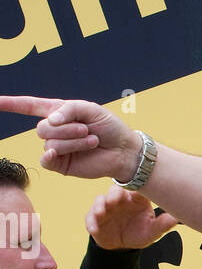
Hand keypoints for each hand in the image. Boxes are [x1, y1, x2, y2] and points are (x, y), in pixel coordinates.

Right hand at [0, 95, 139, 181]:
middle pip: (41, 127)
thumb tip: (48, 121)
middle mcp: (54, 130)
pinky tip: (62, 152)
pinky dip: (53, 154)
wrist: (123, 150)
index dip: (11, 103)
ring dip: (73, 140)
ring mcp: (56, 148)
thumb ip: (67, 109)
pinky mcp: (61, 164)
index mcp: (58, 112)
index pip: (29, 106)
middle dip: (65, 128)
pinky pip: (47, 158)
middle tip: (86, 130)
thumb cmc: (108, 127)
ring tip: (92, 140)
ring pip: (50, 142)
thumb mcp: (89, 109)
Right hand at [86, 185, 176, 249]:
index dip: (135, 188)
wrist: (123, 246)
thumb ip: (162, 225)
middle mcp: (120, 199)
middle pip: (115, 190)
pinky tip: (94, 229)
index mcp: (136, 198)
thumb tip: (176, 219)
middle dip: (113, 194)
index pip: (136, 188)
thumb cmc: (140, 232)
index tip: (136, 193)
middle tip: (114, 199)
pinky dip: (91, 223)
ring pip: (100, 201)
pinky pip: (90, 218)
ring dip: (99, 205)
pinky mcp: (95, 219)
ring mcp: (106, 208)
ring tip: (101, 212)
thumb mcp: (152, 232)